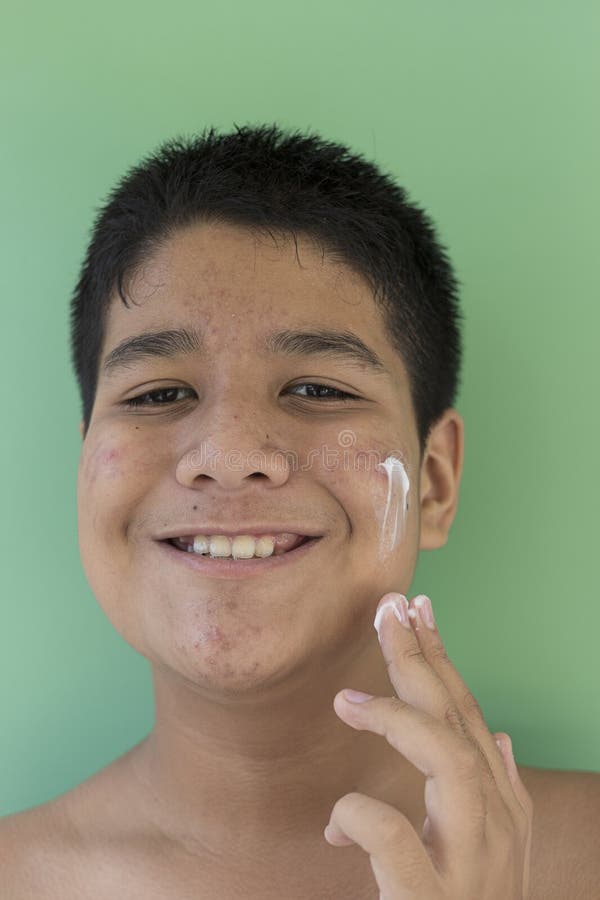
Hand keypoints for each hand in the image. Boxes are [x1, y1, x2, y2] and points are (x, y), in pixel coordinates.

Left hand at [324, 593, 532, 898]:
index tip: (415, 606)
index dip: (441, 656)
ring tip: (347, 699)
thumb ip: (495, 795)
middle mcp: (496, 828)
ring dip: (401, 719)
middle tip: (388, 607)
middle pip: (458, 722)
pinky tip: (336, 825)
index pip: (467, 714)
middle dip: (422, 657)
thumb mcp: (492, 854)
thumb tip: (500, 739)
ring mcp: (472, 866)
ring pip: (450, 764)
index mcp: (500, 809)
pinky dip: (363, 820)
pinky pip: (397, 844)